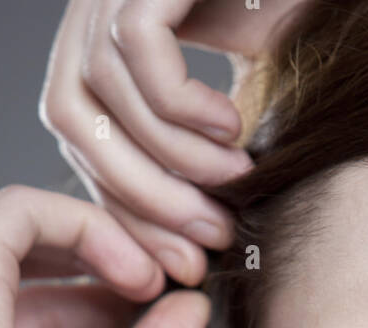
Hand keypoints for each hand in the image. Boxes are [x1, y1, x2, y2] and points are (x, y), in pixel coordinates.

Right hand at [0, 185, 210, 327]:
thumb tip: (195, 314)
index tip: (170, 301)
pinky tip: (140, 271)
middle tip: (181, 273)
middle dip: (111, 250)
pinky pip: (18, 213)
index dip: (105, 291)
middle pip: (24, 249)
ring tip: (165, 272)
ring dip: (106, 230)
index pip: (32, 301)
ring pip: (20, 216)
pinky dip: (87, 224)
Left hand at [39, 0, 307, 284]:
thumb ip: (198, 164)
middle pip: (75, 124)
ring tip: (236, 180)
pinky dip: (183, 106)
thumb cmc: (292, 30)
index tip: (178, 263)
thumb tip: (188, 253)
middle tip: (211, 236)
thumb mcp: (234, 113)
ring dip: (175, 160)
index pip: (82, 144)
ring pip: (104, 96)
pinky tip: (231, 122)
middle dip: (142, 199)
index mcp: (101, 54)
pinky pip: (140, 53)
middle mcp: (90, 14)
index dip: (124, 212)